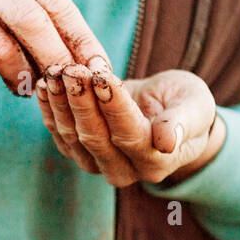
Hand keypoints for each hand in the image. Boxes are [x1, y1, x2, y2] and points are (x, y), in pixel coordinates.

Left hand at [36, 59, 223, 186]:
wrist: (170, 114)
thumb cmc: (187, 106)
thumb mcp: (195, 107)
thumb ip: (182, 123)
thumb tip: (167, 142)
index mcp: (155, 162)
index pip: (128, 133)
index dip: (113, 106)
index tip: (101, 76)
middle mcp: (124, 171)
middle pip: (94, 137)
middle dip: (80, 101)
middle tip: (70, 69)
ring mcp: (96, 165)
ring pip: (72, 136)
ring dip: (60, 102)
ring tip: (54, 71)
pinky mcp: (77, 153)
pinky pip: (58, 132)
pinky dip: (49, 107)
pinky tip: (43, 83)